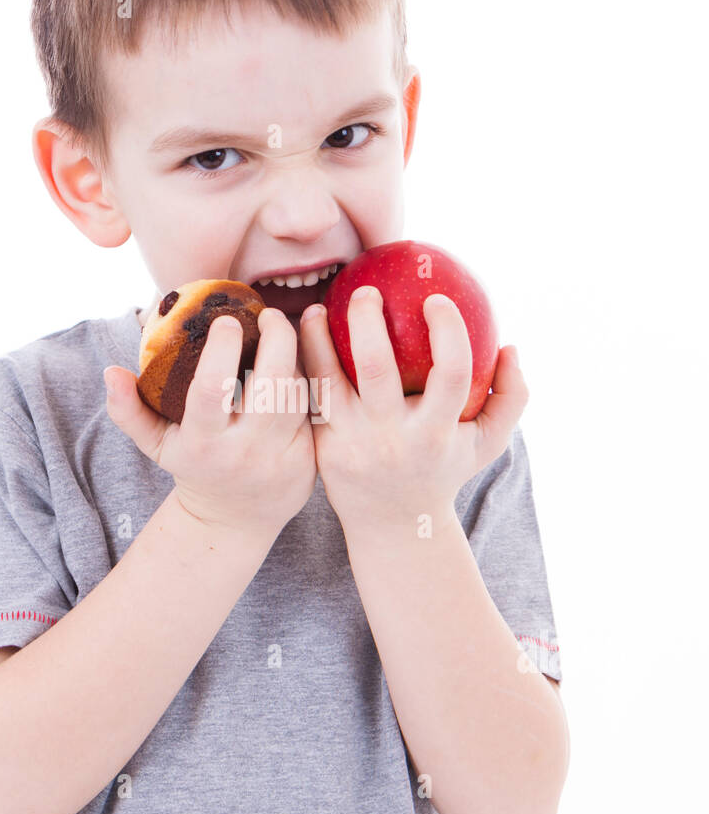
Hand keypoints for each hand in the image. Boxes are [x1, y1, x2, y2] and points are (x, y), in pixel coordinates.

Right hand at [103, 308, 316, 538]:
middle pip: (271, 385)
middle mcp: (245, 451)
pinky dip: (304, 382)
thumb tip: (111, 371)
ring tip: (280, 336)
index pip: (212, 391)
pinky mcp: (309, 459)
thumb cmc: (194, 467)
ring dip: (293, 357)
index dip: (222, 350)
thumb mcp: (156, 445)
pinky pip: (312, 408)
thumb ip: (128, 410)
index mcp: (204, 443)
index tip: (226, 319)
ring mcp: (280, 457)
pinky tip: (295, 365)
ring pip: (297, 393)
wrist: (236, 520)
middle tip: (269, 314)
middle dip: (278, 338)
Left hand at [298, 288, 528, 537]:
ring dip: (318, 338)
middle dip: (367, 321)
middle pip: (377, 368)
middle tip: (366, 290)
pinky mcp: (324, 448)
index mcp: (436, 432)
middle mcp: (393, 437)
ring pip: (328, 380)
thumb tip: (511, 346)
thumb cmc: (444, 469)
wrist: (393, 523)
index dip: (448, 331)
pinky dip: (303, 364)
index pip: (451, 373)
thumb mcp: (487, 443)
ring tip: (318, 308)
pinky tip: (301, 338)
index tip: (436, 298)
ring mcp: (354, 443)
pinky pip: (309, 397)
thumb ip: (511, 397)